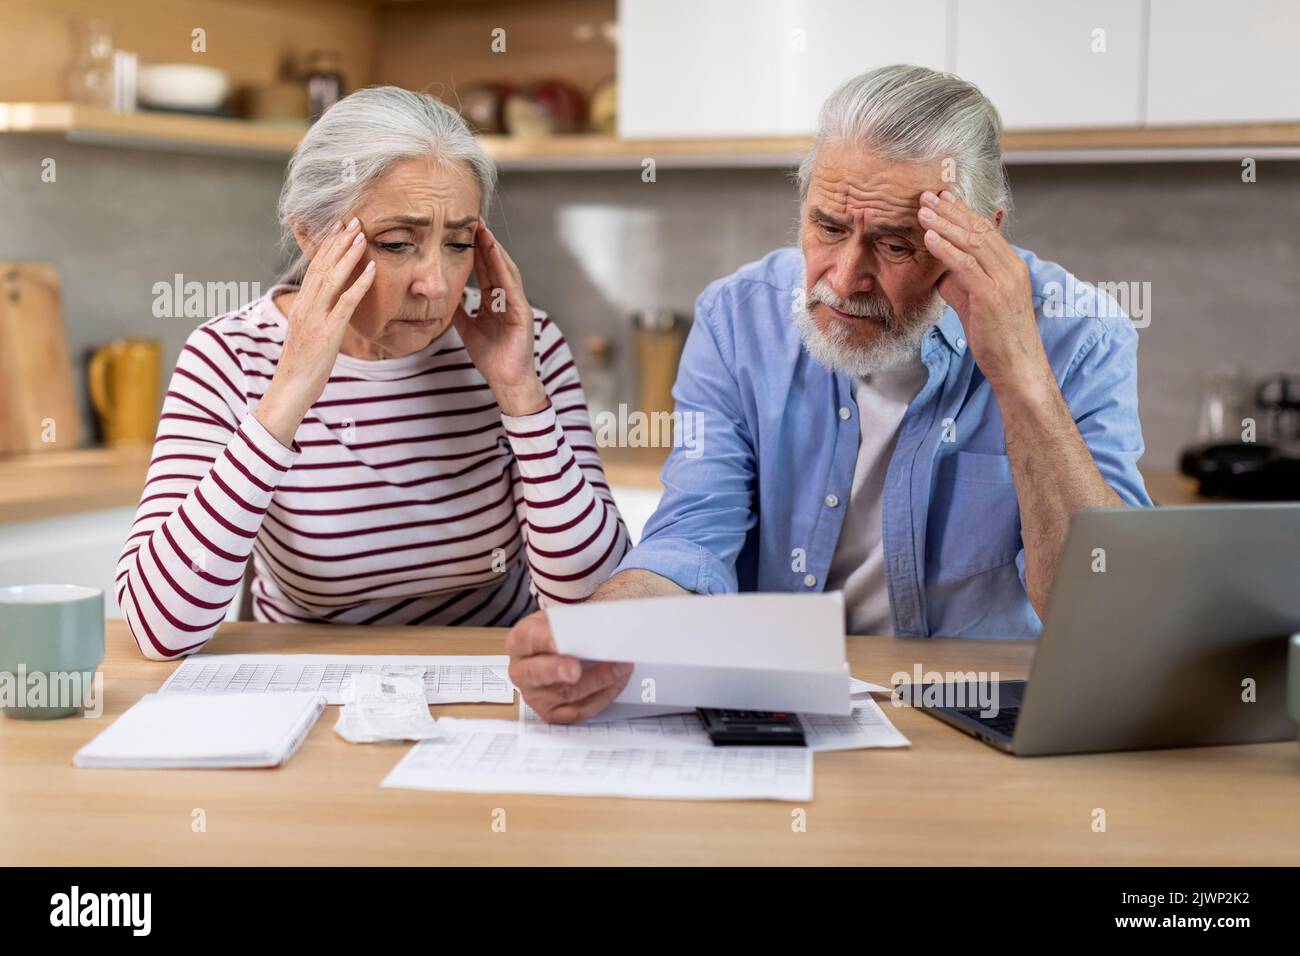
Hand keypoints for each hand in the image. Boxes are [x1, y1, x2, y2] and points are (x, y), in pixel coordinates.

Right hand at [257, 218, 374, 444]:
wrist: (290, 388)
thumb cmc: (302, 365)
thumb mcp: (308, 333)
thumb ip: (316, 314)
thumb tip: (327, 303)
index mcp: (301, 305)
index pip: (313, 267)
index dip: (327, 245)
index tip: (338, 228)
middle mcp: (306, 306)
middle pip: (322, 266)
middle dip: (338, 242)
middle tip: (352, 220)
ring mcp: (316, 318)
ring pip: (332, 278)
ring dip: (348, 254)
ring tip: (362, 235)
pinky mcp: (329, 332)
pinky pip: (346, 303)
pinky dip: (360, 283)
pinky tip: (372, 269)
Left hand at [453, 220, 547, 415]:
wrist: (506, 380)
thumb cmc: (491, 357)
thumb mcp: (467, 328)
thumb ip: (458, 311)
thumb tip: (443, 296)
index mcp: (496, 301)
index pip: (485, 270)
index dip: (475, 251)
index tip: (463, 231)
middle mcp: (508, 299)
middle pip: (496, 264)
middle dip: (485, 242)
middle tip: (474, 220)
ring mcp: (517, 304)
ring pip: (506, 270)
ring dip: (496, 250)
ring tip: (484, 230)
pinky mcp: (522, 313)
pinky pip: (512, 287)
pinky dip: (504, 270)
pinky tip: (496, 256)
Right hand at [505, 609, 632, 723]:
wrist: (556, 649)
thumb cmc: (560, 631)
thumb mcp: (562, 618)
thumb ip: (576, 623)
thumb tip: (604, 627)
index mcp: (520, 641)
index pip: (530, 639)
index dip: (545, 640)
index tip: (558, 640)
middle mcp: (521, 672)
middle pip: (538, 674)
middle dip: (558, 670)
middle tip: (575, 670)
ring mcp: (535, 696)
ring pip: (566, 694)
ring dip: (598, 681)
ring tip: (621, 667)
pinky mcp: (552, 713)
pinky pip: (579, 711)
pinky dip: (602, 697)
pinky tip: (616, 683)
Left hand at [918, 190, 1048, 391]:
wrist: (1017, 367)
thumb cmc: (996, 339)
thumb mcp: (976, 305)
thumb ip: (960, 285)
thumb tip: (941, 272)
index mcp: (1011, 267)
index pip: (986, 231)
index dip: (963, 212)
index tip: (943, 199)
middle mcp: (1011, 268)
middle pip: (979, 230)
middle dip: (951, 211)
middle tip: (928, 196)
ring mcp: (1004, 281)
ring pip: (973, 243)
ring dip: (945, 224)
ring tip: (923, 211)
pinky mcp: (992, 296)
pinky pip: (967, 266)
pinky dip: (947, 249)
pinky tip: (930, 237)